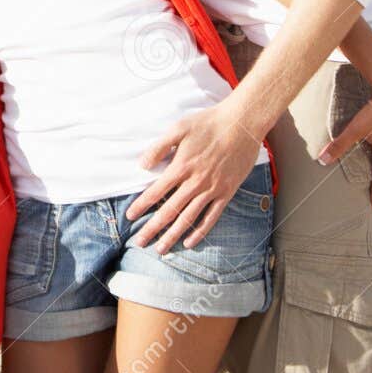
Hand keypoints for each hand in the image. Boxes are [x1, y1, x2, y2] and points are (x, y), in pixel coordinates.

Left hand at [124, 101, 264, 251]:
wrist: (241, 124)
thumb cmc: (208, 123)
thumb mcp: (178, 128)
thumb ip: (159, 147)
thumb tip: (143, 165)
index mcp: (181, 167)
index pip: (156, 192)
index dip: (142, 206)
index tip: (130, 217)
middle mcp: (195, 182)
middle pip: (170, 211)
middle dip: (153, 228)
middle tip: (140, 242)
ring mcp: (212, 190)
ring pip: (189, 218)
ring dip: (173, 235)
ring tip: (161, 249)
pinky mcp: (227, 192)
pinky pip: (212, 217)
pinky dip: (200, 231)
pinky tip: (189, 242)